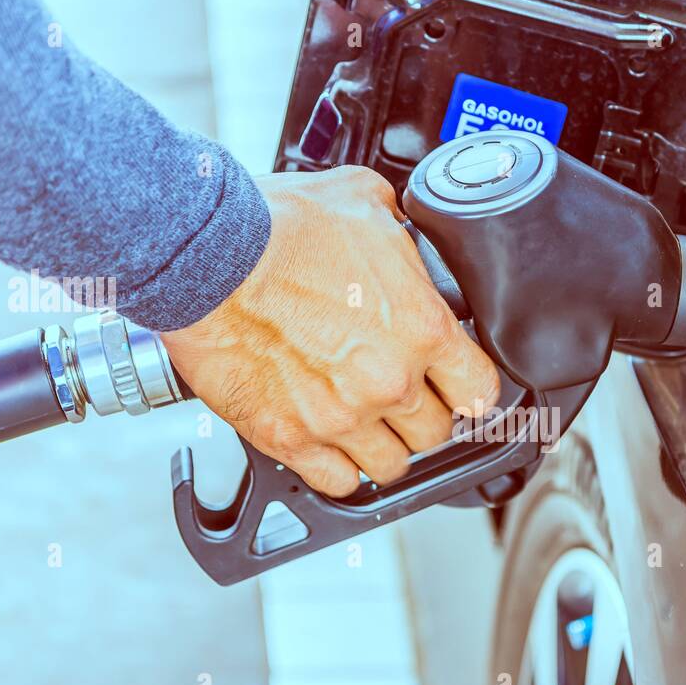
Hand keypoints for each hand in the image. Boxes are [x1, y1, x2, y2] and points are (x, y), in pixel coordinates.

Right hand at [160, 167, 499, 496]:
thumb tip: (407, 239)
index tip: (455, 386)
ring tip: (364, 421)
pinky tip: (331, 444)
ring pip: (391, 465)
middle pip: (436, 432)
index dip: (469, 388)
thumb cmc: (277, 225)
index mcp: (422, 329)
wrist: (204, 255)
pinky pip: (338, 482)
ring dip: (382, 445)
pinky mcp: (290, 438)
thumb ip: (400, 236)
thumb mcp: (364, 202)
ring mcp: (340, 417)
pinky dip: (338, 469)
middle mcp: (389, 382)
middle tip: (398, 394)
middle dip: (421, 414)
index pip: (481, 390)